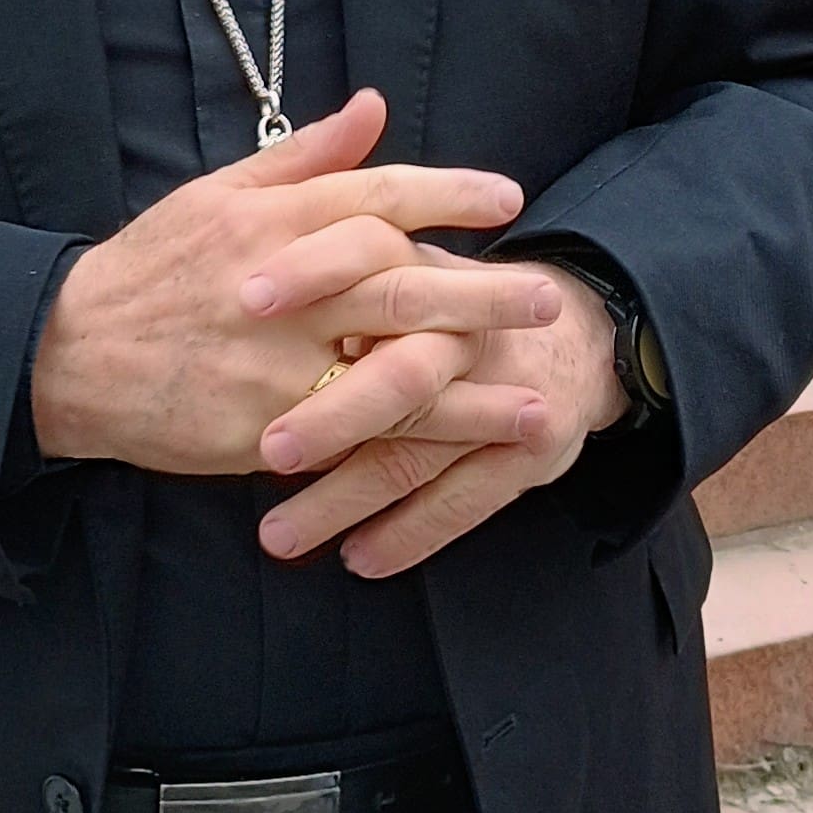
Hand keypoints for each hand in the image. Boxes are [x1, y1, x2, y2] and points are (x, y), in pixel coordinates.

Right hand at [30, 92, 537, 474]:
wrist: (67, 354)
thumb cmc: (148, 270)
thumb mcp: (214, 192)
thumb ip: (304, 157)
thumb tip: (373, 106)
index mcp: (268, 219)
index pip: (373, 195)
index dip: (446, 193)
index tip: (508, 196)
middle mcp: (278, 285)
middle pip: (397, 283)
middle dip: (479, 292)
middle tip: (547, 296)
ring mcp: (271, 361)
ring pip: (387, 368)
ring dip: (472, 385)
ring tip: (538, 399)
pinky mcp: (262, 426)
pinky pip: (354, 437)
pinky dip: (417, 443)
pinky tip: (467, 452)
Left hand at [250, 256, 629, 576]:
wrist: (573, 333)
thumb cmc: (454, 305)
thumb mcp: (409, 267)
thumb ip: (342, 277)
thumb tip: (239, 294)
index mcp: (428, 273)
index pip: (368, 255)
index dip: (310, 271)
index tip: (248, 301)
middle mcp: (466, 336)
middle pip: (399, 373)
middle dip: (333, 415)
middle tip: (268, 449)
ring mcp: (503, 399)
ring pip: (414, 454)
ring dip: (345, 499)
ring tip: (280, 535)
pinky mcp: (527, 455)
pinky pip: (461, 503)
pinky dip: (408, 534)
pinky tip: (359, 558)